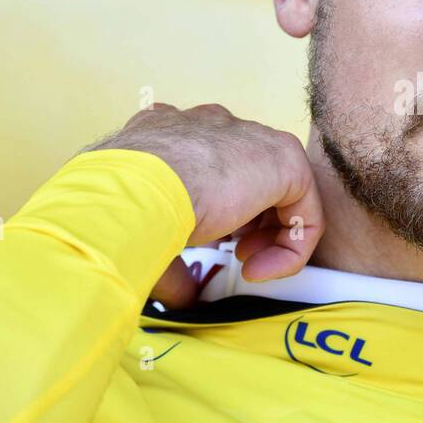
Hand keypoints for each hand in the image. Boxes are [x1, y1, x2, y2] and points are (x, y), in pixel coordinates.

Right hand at [85, 103, 323, 306]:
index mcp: (170, 133)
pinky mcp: (282, 157)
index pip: (210, 166)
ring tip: (248, 266)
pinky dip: (291, 246)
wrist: (130, 192)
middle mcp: (211, 127)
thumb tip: (185, 296)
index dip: (218, 215)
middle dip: (250, 223)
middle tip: (236, 257)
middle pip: (250, 175)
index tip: (210, 246)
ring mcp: (249, 135)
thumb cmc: (118, 211)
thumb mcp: (141, 233)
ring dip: (272, 237)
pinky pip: (304, 205)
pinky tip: (259, 269)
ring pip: (281, 190)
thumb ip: (171, 257)